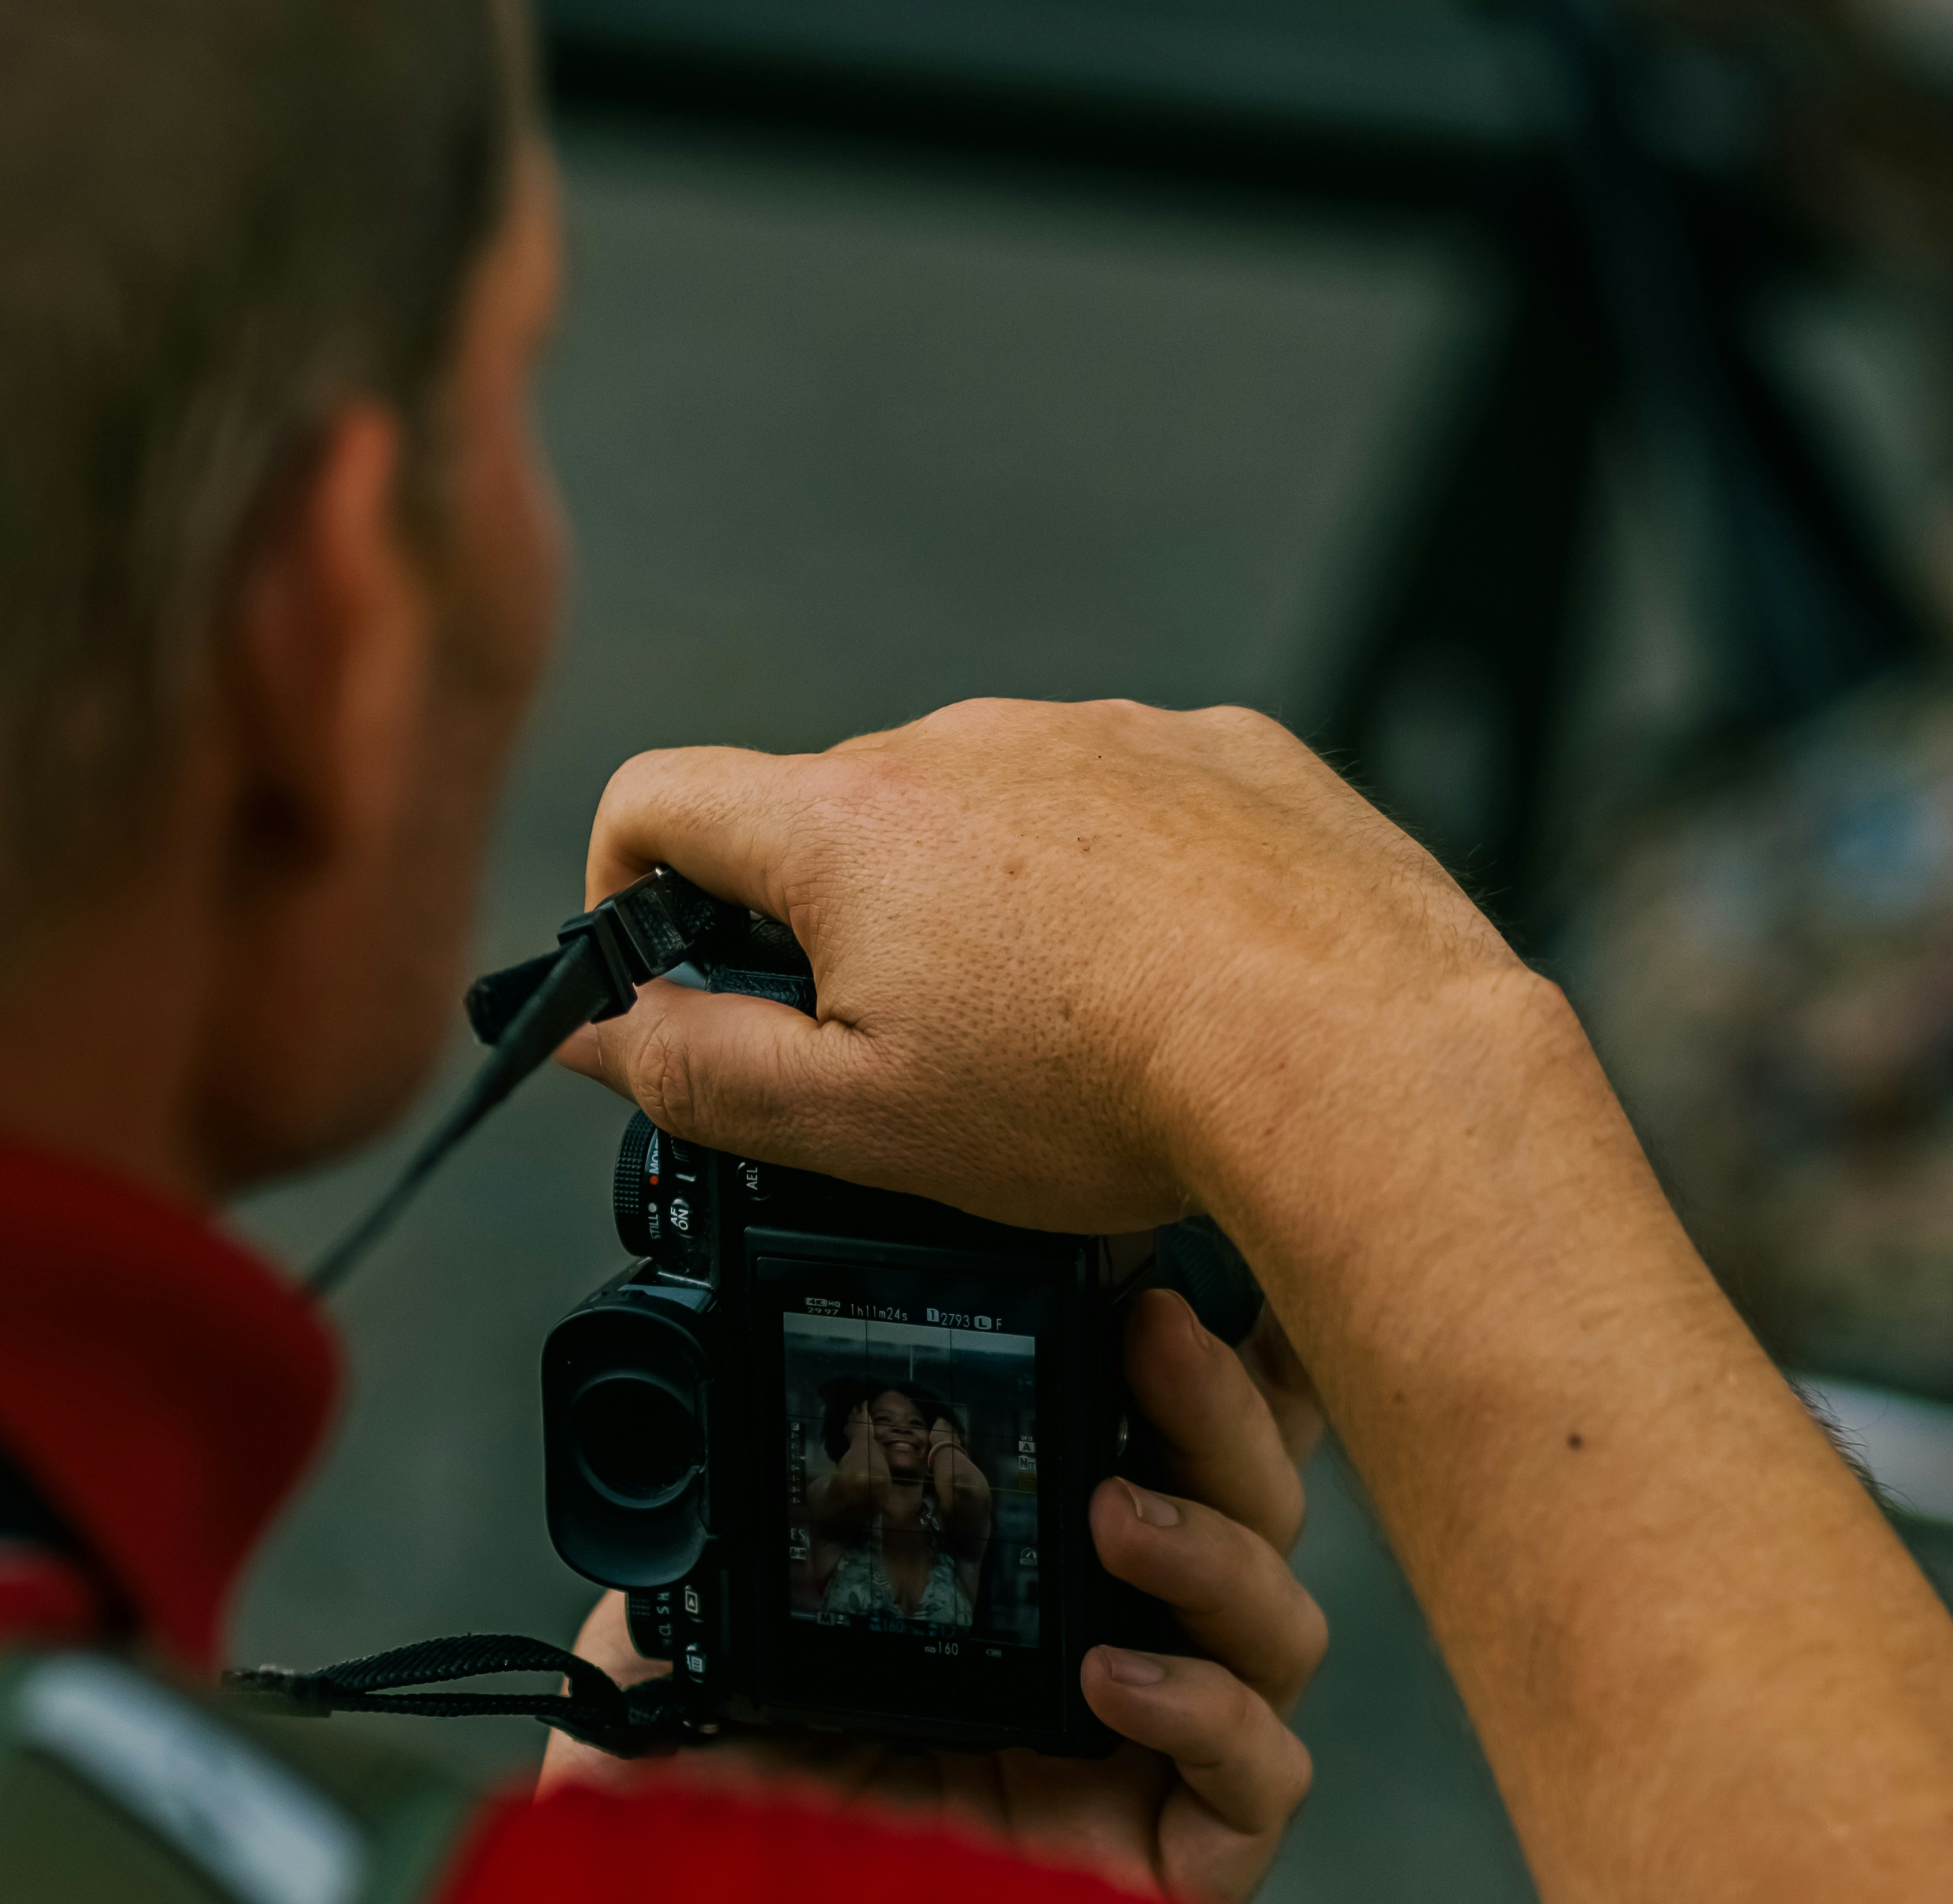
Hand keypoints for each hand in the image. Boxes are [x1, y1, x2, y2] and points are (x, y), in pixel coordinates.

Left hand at [540, 1287, 1326, 1903]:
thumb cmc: (699, 1813)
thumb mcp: (703, 1618)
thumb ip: (746, 1509)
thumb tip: (745, 1388)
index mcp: (1023, 1586)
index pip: (1150, 1451)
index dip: (1193, 1363)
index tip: (1152, 1265)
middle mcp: (1108, 1660)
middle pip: (1249, 1513)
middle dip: (1222, 1409)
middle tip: (1153, 1332)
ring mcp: (1146, 1770)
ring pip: (1282, 1631)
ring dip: (1216, 1548)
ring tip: (1112, 1515)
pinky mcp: (1167, 1878)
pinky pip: (1259, 1785)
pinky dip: (1211, 1715)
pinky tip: (1111, 1684)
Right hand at [565, 696, 1517, 1236]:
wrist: (1349, 1050)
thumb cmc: (1108, 1092)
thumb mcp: (861, 1122)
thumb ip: (701, 1072)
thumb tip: (603, 1034)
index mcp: (851, 826)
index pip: (658, 800)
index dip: (624, 889)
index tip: (664, 973)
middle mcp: (966, 743)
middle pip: (835, 819)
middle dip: (835, 928)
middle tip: (906, 1057)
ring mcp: (1104, 733)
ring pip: (988, 812)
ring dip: (985, 903)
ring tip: (1065, 1032)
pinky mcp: (1221, 754)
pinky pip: (1124, 804)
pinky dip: (1116, 881)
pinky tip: (1166, 980)